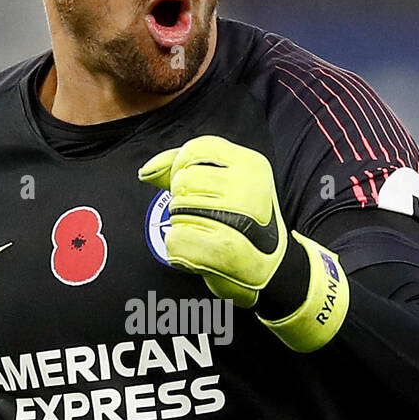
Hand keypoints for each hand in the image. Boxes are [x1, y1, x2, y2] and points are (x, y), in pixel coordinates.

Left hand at [138, 135, 287, 306]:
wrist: (272, 270)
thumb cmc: (241, 225)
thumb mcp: (222, 185)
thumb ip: (183, 168)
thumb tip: (147, 171)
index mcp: (252, 164)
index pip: (195, 149)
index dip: (181, 168)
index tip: (194, 190)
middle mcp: (252, 187)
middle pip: (183, 180)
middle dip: (182, 201)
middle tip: (206, 218)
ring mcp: (243, 217)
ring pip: (177, 209)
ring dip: (182, 226)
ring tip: (206, 235)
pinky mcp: (227, 249)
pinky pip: (176, 239)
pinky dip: (179, 249)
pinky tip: (199, 253)